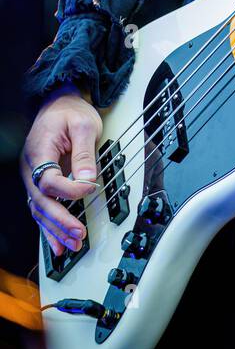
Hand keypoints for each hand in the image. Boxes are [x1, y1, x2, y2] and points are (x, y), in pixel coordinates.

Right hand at [21, 84, 101, 256]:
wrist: (59, 103)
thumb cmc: (70, 111)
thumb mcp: (84, 125)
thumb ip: (84, 152)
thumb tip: (87, 178)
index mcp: (39, 151)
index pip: (49, 179)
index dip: (69, 190)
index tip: (89, 189)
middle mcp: (31, 167)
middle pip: (41, 200)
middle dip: (60, 221)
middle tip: (78, 234)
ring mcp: (33, 176)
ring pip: (40, 209)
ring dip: (55, 229)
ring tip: (72, 245)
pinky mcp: (40, 182)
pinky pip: (42, 208)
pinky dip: (49, 227)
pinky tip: (57, 244)